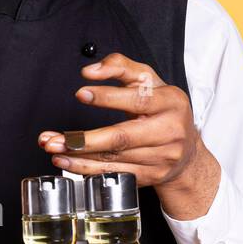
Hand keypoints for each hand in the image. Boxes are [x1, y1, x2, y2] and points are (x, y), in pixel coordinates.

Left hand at [37, 53, 219, 215]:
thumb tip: (92, 70)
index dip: (108, 97)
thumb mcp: (150, 81)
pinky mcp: (150, 176)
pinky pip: (113, 173)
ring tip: (53, 147)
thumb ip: (122, 67)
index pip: (138, 99)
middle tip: (56, 138)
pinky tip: (66, 162)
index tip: (81, 93)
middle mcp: (168, 132)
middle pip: (122, 137)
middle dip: (84, 139)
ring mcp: (160, 158)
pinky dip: (86, 169)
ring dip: (77, 155)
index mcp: (171, 103)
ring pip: (113, 158)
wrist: (189, 152)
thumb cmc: (165, 111)